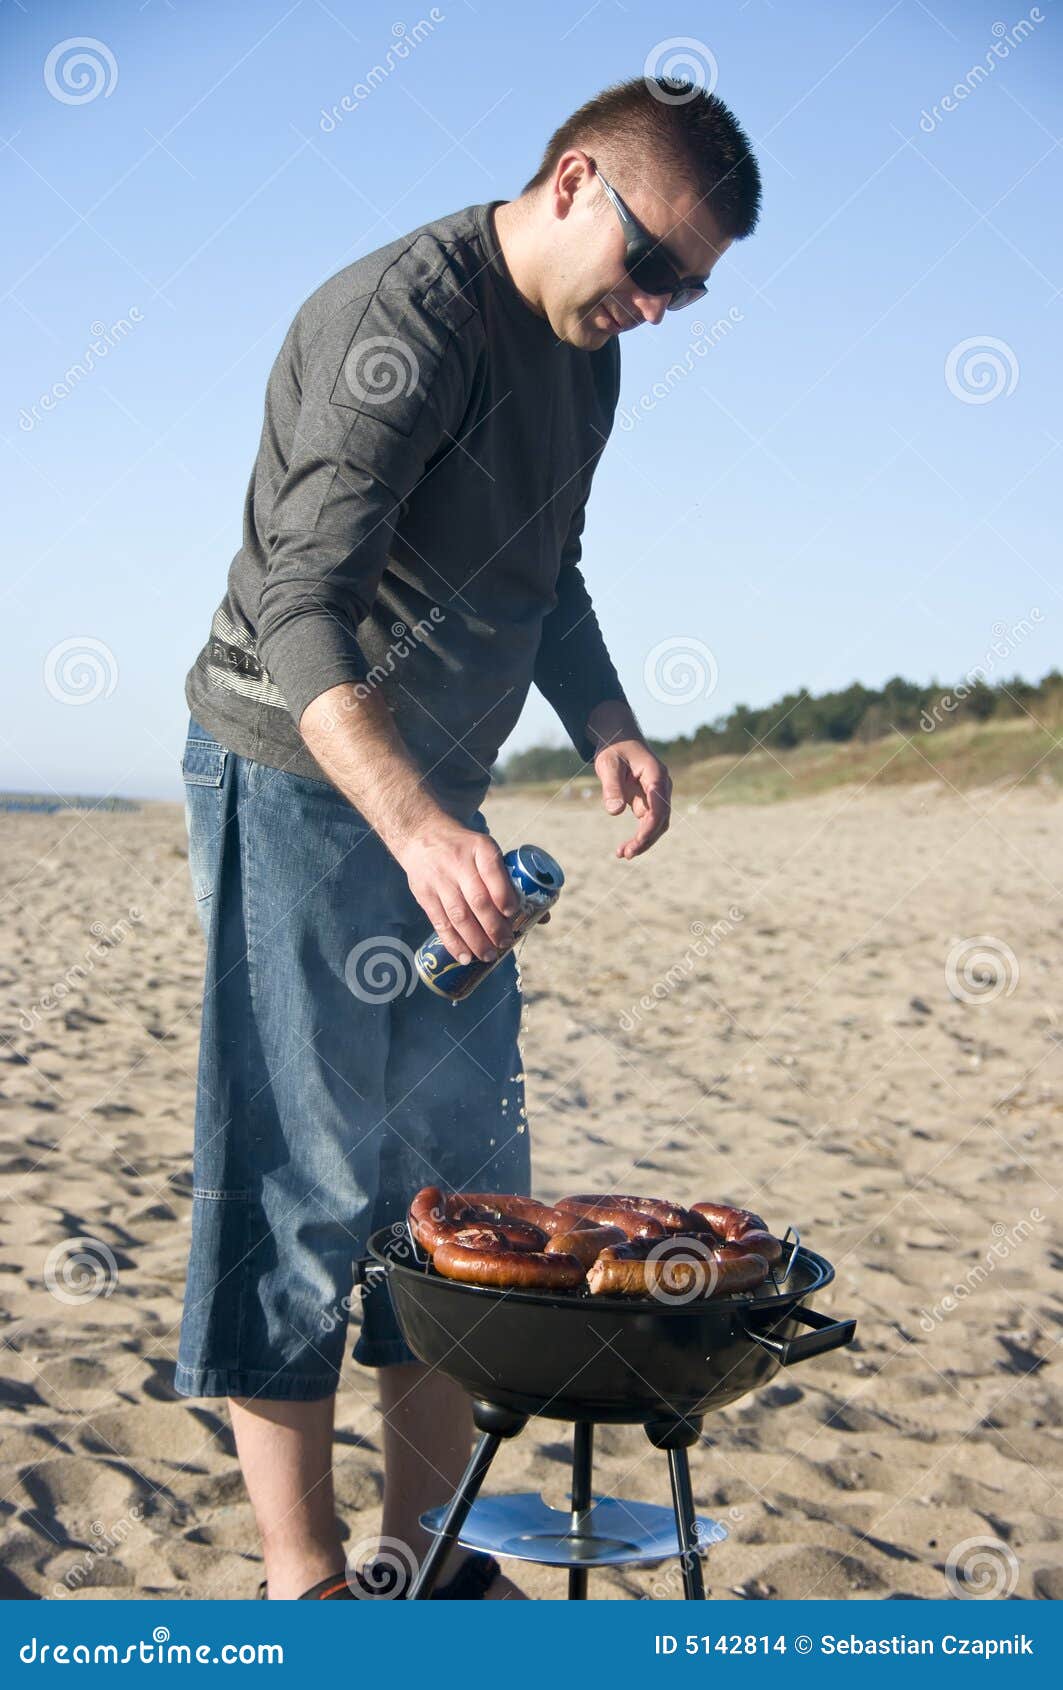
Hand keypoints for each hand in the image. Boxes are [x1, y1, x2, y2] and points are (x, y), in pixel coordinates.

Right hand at [393, 820, 521, 963]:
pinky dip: (453, 943)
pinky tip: (465, 957)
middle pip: (477, 899)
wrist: (422, 834)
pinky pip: (440, 922)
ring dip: (475, 940)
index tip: (513, 913)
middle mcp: (459, 862)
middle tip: (504, 942)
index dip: (503, 894)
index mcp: (481, 848)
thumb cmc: (466, 850)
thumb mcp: (487, 851)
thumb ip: (510, 881)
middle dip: (493, 926)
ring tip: (488, 955)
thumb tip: (542, 917)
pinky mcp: (425, 894)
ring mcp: (440, 879)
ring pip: (459, 915)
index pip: (493, 871)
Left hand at [594, 736, 671, 858]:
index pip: (659, 807)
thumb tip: (615, 812)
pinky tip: (623, 848)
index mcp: (656, 775)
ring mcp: (656, 794)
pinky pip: (647, 822)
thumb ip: (611, 787)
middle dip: (645, 839)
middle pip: (661, 820)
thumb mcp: (607, 764)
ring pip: (656, 824)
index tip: (636, 843)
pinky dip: (638, 835)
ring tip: (622, 854)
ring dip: (643, 841)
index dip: (649, 828)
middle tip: (625, 854)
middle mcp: (661, 786)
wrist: (617, 737)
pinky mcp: (648, 800)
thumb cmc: (613, 748)